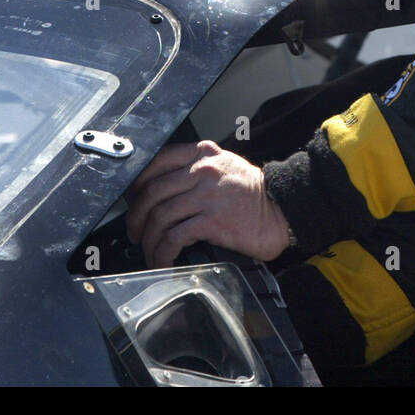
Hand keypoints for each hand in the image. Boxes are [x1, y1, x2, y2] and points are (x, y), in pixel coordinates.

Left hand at [125, 141, 291, 267]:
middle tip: (135, 232)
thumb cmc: (253, 192)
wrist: (282, 210)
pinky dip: (162, 252)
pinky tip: (163, 261)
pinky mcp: (213, 221)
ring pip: (160, 216)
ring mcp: (207, 196)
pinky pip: (174, 237)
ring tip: (149, 251)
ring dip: (148, 240)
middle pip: (152, 192)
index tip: (132, 200)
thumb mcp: (225, 165)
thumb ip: (197, 168)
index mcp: (202, 154)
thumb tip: (163, 188)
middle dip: (136, 217)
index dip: (136, 184)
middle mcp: (202, 171)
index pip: (156, 161)